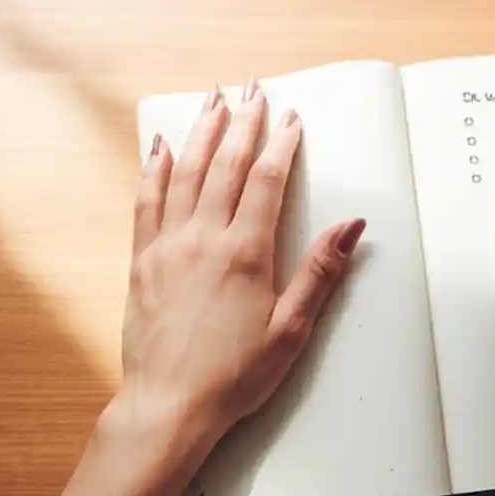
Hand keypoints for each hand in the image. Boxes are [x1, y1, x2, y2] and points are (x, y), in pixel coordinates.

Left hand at [60, 80, 366, 495]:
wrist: (169, 405)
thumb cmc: (233, 376)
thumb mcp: (292, 329)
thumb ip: (320, 271)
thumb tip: (351, 226)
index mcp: (245, 253)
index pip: (266, 180)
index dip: (280, 144)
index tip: (290, 118)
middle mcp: (203, 239)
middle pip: (226, 165)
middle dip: (242, 122)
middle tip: (253, 90)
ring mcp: (168, 246)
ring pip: (186, 173)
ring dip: (201, 133)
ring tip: (213, 101)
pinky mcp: (142, 261)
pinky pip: (147, 201)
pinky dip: (156, 169)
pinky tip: (162, 148)